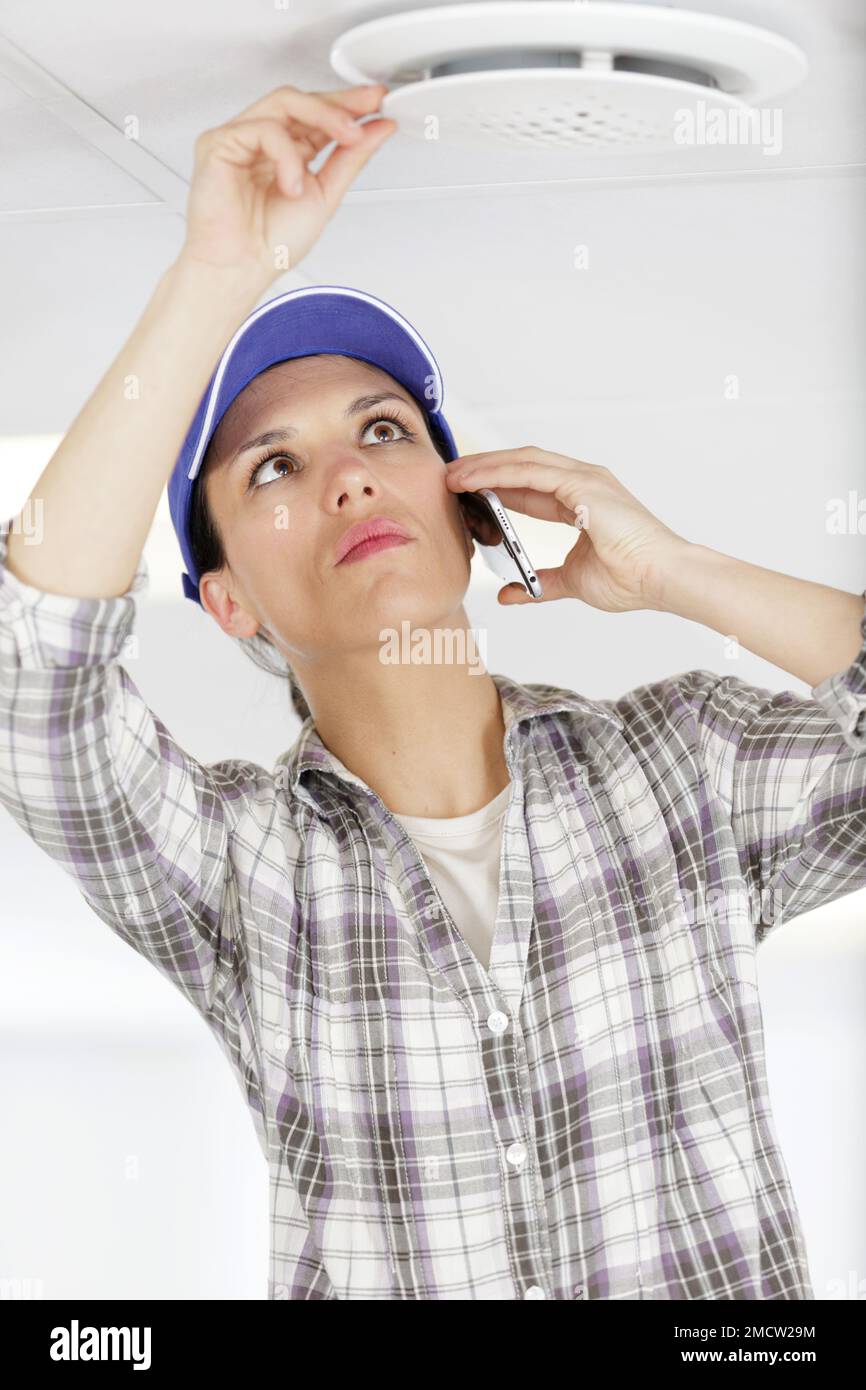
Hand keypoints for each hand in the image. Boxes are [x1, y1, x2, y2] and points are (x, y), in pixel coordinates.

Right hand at [179, 84, 396, 285]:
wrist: (241, 269)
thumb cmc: (272, 243)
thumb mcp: (326, 195)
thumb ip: (350, 159)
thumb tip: (379, 129)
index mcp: (288, 153)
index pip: (317, 116)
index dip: (347, 105)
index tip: (378, 101)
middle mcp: (263, 142)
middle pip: (301, 101)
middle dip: (339, 102)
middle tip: (368, 107)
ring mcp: (240, 138)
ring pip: (284, 103)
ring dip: (323, 117)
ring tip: (347, 139)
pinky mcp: (218, 143)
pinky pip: (262, 129)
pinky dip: (286, 155)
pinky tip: (293, 184)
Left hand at [446, 446, 688, 611]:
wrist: (659, 579)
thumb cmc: (630, 578)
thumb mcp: (571, 582)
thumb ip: (539, 584)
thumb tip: (508, 593)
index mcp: (581, 502)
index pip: (528, 487)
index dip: (495, 488)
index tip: (464, 495)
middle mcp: (582, 483)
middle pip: (521, 466)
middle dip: (484, 470)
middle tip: (449, 478)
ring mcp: (583, 479)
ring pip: (523, 462)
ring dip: (485, 466)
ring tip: (453, 475)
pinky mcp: (583, 485)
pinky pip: (531, 472)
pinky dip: (500, 473)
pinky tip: (475, 479)